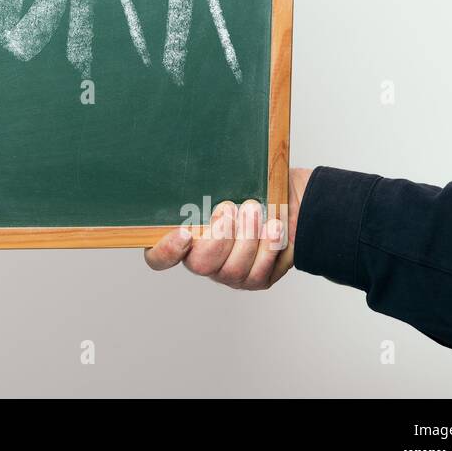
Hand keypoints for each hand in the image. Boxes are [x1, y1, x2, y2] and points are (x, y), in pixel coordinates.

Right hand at [144, 167, 311, 289]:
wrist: (292, 200)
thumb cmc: (253, 188)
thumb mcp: (226, 181)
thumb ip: (205, 187)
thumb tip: (192, 171)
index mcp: (183, 235)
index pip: (159, 257)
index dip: (166, 251)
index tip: (184, 233)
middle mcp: (202, 258)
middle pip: (199, 265)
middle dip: (219, 237)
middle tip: (230, 208)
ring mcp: (228, 272)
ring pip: (232, 270)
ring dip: (246, 237)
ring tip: (255, 209)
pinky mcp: (255, 279)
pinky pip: (258, 274)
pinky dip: (267, 246)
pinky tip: (273, 226)